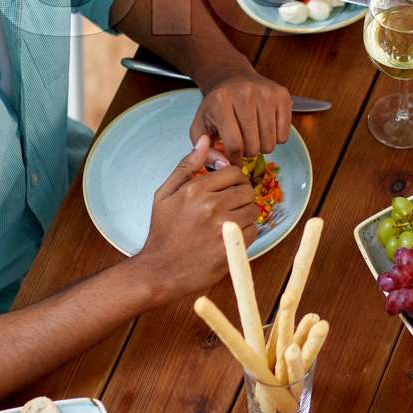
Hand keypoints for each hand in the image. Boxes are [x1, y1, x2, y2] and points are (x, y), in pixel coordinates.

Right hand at [134, 136, 259, 300]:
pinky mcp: (230, 248)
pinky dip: (245, 234)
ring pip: (253, 210)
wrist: (158, 272)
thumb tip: (204, 140)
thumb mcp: (164, 195)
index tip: (227, 190)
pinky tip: (229, 238)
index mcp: (195, 189)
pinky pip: (253, 231)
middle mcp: (211, 206)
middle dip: (241, 197)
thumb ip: (186, 166)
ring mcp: (222, 227)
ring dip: (245, 215)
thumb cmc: (162, 232)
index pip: (234, 172)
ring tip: (228, 223)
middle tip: (229, 207)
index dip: (233, 180)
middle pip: (247, 190)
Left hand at [190, 66, 291, 158]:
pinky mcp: (282, 96)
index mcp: (221, 102)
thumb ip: (204, 151)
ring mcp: (266, 94)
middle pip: (253, 146)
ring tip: (253, 136)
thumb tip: (224, 166)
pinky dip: (276, 138)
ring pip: (270, 142)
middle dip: (248, 151)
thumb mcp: (201, 126)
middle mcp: (245, 94)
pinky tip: (265, 129)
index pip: (234, 145)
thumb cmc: (217, 106)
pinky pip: (284, 135)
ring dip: (262, 146)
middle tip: (243, 143)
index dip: (234, 159)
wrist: (233, 79)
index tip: (233, 159)